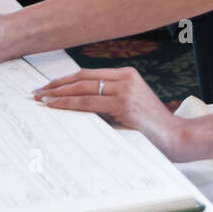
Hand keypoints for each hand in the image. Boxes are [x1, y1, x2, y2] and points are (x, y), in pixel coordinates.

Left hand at [33, 67, 181, 159]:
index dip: (66, 80)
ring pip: (83, 88)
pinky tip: (56, 106)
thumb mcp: (129, 108)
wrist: (175, 137)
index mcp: (127, 75)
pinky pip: (89, 103)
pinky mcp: (124, 104)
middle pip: (83, 78)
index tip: (48, 87)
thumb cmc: (151, 128)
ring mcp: (125, 90)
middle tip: (37, 92)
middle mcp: (126, 78)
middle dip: (57, 85)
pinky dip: (69, 104)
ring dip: (58, 94)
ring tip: (41, 99)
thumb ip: (108, 102)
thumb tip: (76, 106)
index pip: (89, 74)